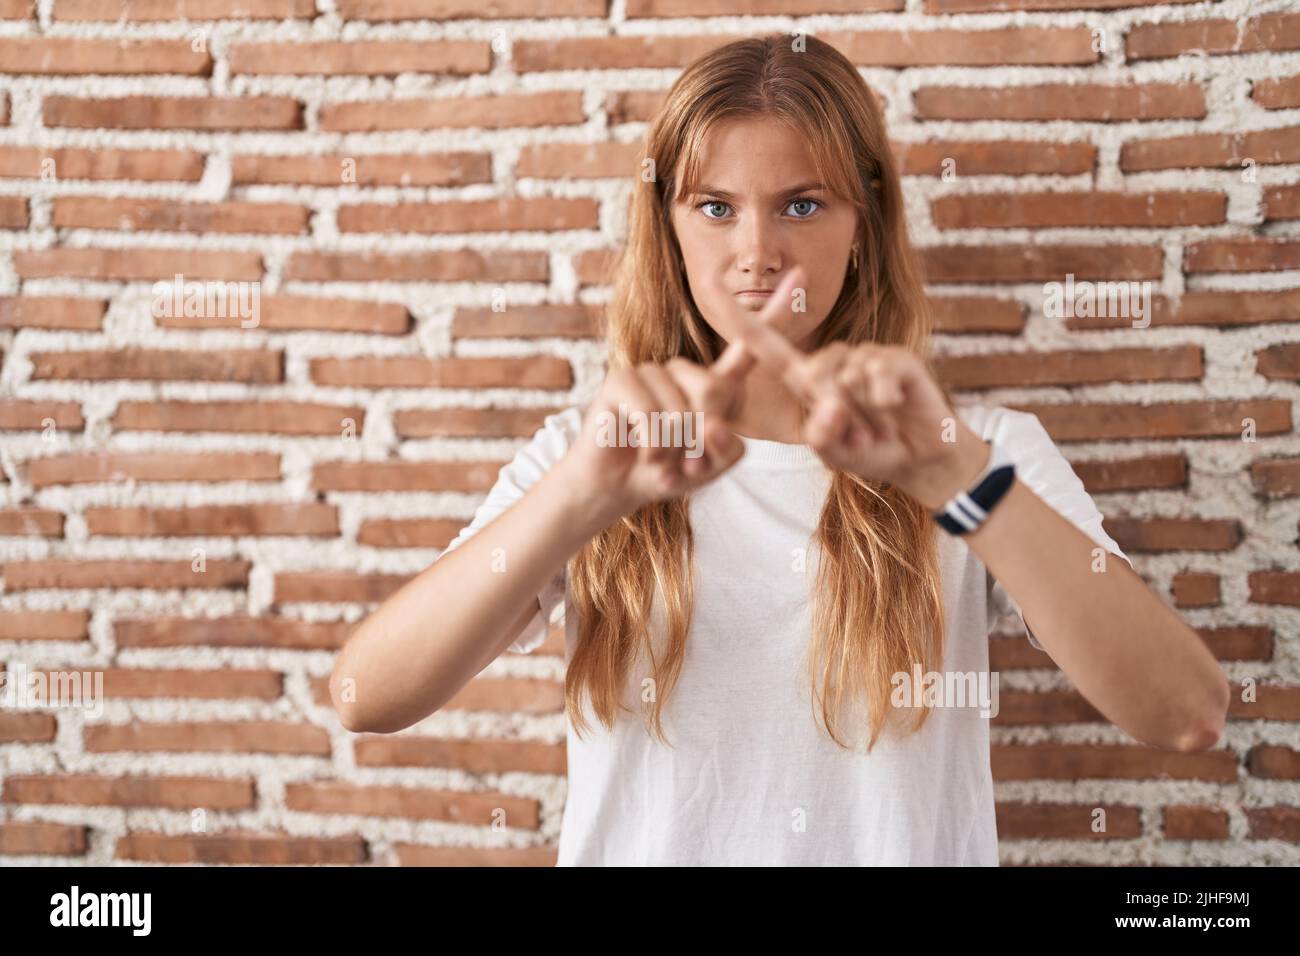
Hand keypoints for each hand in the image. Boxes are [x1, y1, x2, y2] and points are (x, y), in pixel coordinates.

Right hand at [560, 333, 762, 519]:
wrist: (616, 487)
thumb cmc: (667, 473)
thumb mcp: (709, 469)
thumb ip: (727, 452)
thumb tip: (715, 427)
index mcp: (714, 385)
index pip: (749, 348)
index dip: (773, 313)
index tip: (801, 273)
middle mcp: (684, 370)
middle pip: (714, 390)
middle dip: (701, 435)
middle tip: (685, 459)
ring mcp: (652, 370)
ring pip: (680, 410)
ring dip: (672, 449)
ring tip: (659, 458)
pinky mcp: (622, 379)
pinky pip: (650, 415)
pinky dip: (653, 448)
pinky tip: (643, 454)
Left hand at [725, 267, 991, 509]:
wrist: (921, 458)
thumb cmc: (871, 451)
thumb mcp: (836, 452)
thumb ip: (824, 436)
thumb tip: (832, 406)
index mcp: (804, 378)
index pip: (762, 342)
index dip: (734, 313)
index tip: (707, 278)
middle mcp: (830, 359)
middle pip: (813, 375)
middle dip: (835, 415)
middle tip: (859, 436)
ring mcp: (863, 355)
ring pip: (846, 379)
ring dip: (863, 416)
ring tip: (879, 426)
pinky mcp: (894, 357)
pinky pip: (877, 377)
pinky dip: (884, 405)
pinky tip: (895, 410)